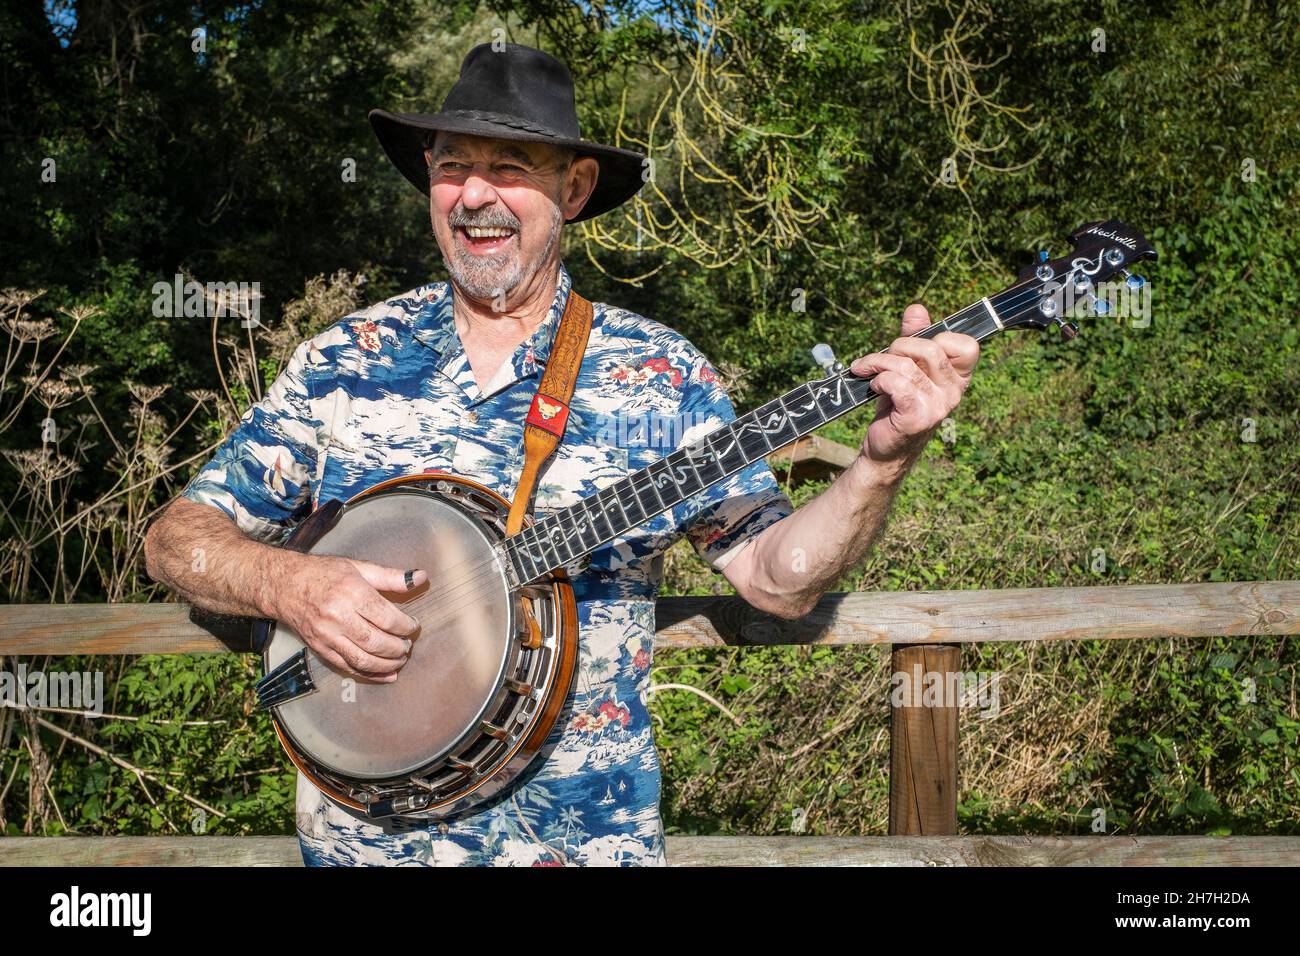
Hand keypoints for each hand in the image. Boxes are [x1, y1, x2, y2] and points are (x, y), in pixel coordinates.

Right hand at [272, 554, 427, 680]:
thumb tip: (422, 577)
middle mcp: (338, 617)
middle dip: (398, 648)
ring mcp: (327, 636)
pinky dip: (369, 674)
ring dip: (387, 665)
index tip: (414, 626)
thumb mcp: (359, 567)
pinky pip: (347, 667)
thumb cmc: (324, 574)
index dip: (405, 626)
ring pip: (362, 659)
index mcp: (351, 593)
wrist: (285, 585)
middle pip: (376, 642)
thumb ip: (391, 576)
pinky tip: (386, 675)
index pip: (386, 617)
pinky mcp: (320, 649)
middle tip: (408, 646)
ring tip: (400, 660)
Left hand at [849, 303, 979, 469]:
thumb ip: (914, 337)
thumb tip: (917, 309)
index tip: (915, 345)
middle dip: (898, 346)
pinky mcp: (916, 417)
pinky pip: (897, 384)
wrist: (884, 448)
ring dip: (877, 363)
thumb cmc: (897, 404)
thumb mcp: (908, 367)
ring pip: (906, 366)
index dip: (939, 337)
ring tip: (865, 370)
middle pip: (930, 348)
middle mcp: (954, 393)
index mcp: (958, 378)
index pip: (967, 345)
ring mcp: (938, 407)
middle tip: (882, 358)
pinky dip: (879, 380)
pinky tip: (873, 386)